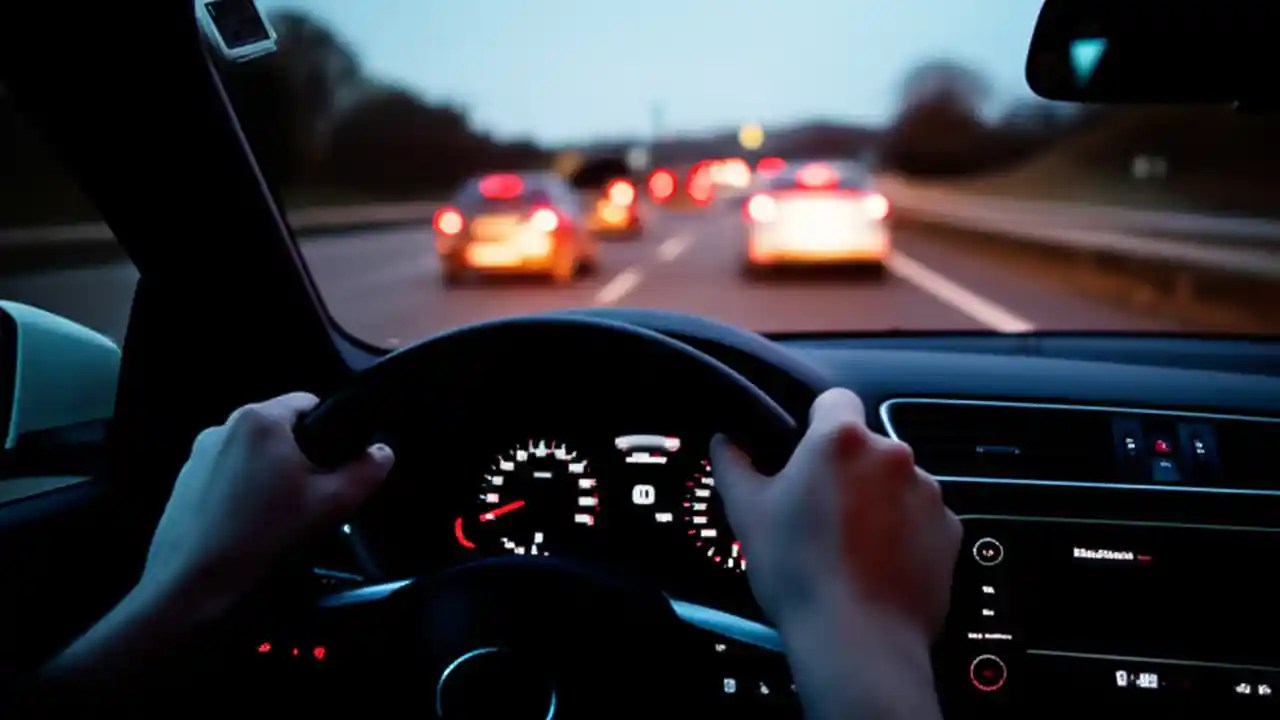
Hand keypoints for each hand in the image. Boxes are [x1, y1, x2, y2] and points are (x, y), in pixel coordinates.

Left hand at [141, 392, 394, 615]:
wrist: (193, 585)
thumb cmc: (265, 536)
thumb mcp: (329, 506)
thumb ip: (364, 473)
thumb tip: (383, 451)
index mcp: (260, 419)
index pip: (309, 402)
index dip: (332, 430)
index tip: (336, 466)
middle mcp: (224, 425)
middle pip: (279, 428)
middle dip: (299, 454)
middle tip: (312, 495)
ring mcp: (198, 452)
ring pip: (252, 451)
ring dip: (270, 471)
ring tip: (279, 513)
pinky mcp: (183, 480)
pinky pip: (227, 471)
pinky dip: (242, 487)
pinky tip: (247, 523)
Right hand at [711, 388, 959, 719]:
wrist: (857, 639)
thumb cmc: (799, 573)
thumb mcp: (748, 514)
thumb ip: (734, 465)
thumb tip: (725, 443)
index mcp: (841, 440)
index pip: (834, 400)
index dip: (816, 422)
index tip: (805, 452)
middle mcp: (892, 455)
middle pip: (865, 447)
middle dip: (845, 471)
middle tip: (818, 512)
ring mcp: (928, 492)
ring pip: (894, 482)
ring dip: (876, 501)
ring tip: (848, 545)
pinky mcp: (950, 530)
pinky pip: (921, 518)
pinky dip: (903, 532)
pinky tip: (876, 562)